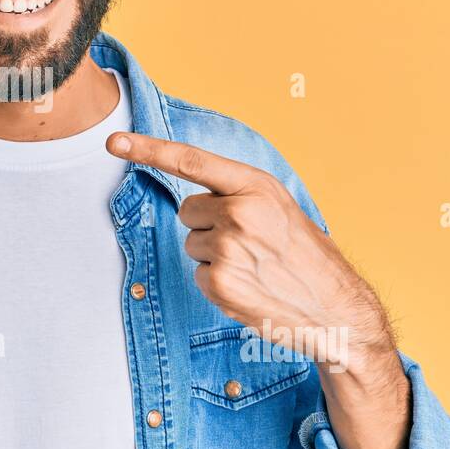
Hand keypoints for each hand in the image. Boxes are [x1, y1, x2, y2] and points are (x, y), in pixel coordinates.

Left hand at [106, 132, 391, 365]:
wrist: (335, 307)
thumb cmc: (304, 255)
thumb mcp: (279, 207)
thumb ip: (238, 193)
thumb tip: (193, 197)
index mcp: (256, 185)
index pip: (191, 161)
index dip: (149, 149)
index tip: (114, 141)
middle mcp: (240, 211)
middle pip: (188, 211)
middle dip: (208, 225)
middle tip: (248, 243)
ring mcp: (228, 247)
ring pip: (191, 244)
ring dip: (214, 256)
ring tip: (254, 267)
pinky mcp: (220, 281)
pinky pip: (198, 274)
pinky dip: (218, 283)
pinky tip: (249, 287)